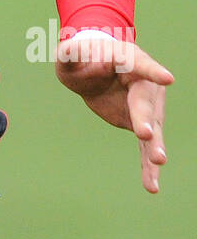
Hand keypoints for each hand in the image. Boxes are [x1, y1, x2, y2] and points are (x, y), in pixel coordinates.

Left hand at [54, 30, 173, 193]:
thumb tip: (73, 52)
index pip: (142, 66)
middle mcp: (144, 84)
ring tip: (158, 162)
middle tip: (145, 134)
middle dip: (146, 119)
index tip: (167, 78)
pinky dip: (148, 166)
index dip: (153, 72)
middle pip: (146, 103)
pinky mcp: (140, 124)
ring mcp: (145, 107)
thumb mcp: (71, 53)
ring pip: (152, 129)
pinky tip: (152, 186)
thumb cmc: (84, 56)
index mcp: (129, 60)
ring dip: (153, 147)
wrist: (94, 66)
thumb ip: (70, 52)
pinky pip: (145, 147)